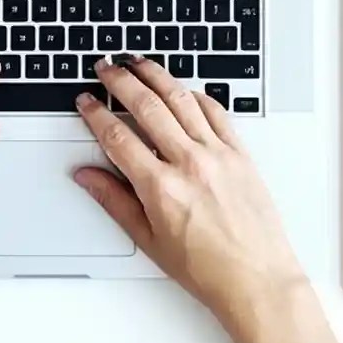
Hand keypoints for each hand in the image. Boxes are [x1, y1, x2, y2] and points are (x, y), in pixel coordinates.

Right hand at [73, 57, 336, 342]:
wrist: (257, 280)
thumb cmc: (207, 269)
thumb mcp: (149, 240)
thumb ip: (114, 201)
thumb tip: (86, 176)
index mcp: (161, 188)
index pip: (117, 137)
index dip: (95, 114)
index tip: (85, 102)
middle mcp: (190, 164)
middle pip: (147, 106)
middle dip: (120, 81)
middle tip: (106, 68)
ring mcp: (218, 154)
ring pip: (181, 99)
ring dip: (156, 75)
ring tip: (138, 62)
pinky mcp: (241, 153)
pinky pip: (216, 112)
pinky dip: (195, 95)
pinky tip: (183, 89)